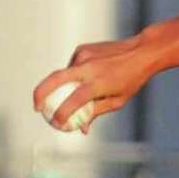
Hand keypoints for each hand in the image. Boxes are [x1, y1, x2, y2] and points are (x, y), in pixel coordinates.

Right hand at [32, 37, 157, 133]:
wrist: (141, 52)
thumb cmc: (131, 81)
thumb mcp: (117, 101)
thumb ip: (96, 112)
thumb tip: (81, 128)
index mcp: (98, 83)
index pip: (74, 101)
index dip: (63, 114)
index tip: (56, 124)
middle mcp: (88, 68)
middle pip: (55, 80)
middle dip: (40, 94)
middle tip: (37, 108)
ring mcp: (83, 56)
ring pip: (64, 74)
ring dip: (62, 87)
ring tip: (69, 94)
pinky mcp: (82, 49)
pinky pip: (72, 66)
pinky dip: (74, 75)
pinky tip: (83, 79)